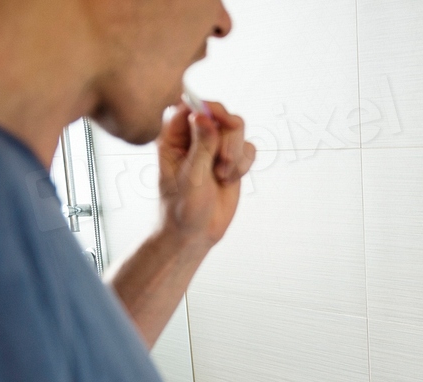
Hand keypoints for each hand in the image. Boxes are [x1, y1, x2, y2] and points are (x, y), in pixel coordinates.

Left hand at [157, 100, 256, 250]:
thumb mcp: (190, 177)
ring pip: (237, 130)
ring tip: (224, 175)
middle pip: (220, 114)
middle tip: (223, 161)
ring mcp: (215, 149)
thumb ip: (200, 146)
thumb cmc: (182, 209)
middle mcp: (194, 138)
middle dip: (227, 138)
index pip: (190, 106)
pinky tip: (230, 179)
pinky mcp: (232, 161)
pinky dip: (244, 164)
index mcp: (173, 137)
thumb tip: (203, 116)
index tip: (218, 121)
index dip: (207, 108)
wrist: (195, 233)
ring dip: (236, 153)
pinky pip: (248, 149)